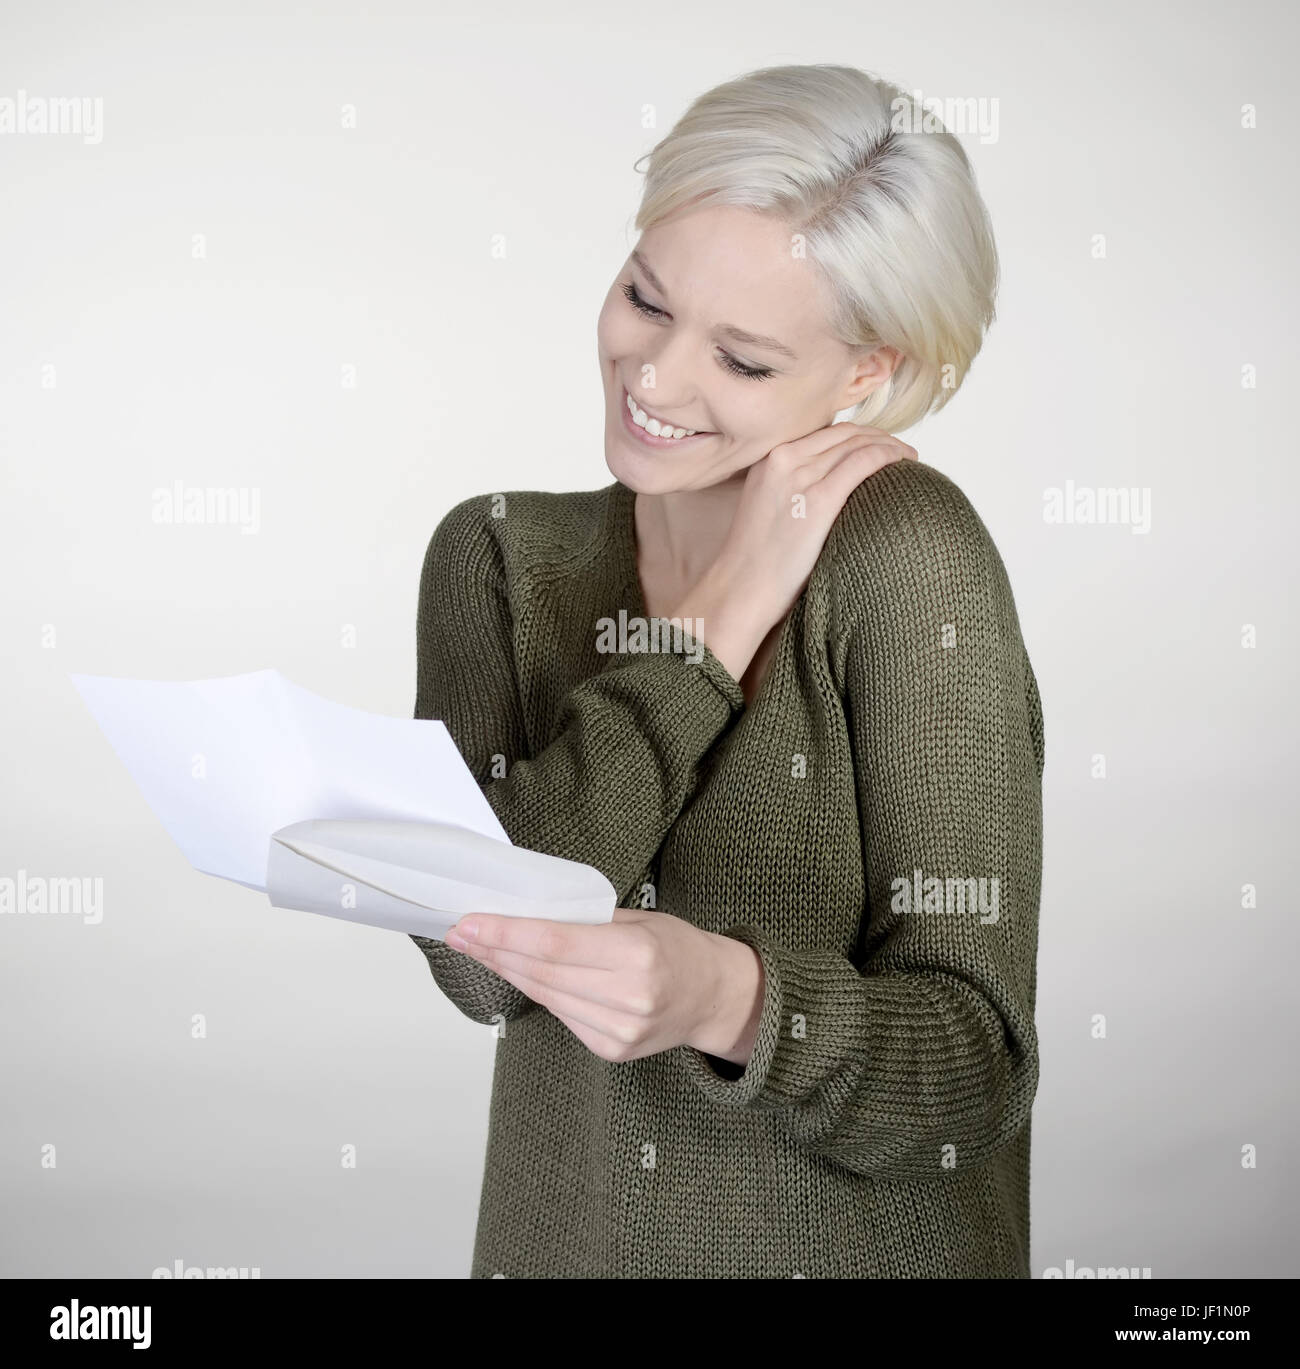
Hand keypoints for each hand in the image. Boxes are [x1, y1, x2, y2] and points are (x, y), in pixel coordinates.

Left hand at [445, 908, 764, 1064]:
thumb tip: (524, 914)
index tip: (469, 923)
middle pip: (542, 972)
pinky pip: (561, 1015)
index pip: (554, 944)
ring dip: (508, 970)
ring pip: (545, 996)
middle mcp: (628, 998)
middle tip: (460, 932)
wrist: (716, 998)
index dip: (505, 934)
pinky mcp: (611, 1050)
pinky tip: (520, 972)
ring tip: (480, 948)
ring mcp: (619, 1031)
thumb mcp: (640, 920)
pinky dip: (538, 991)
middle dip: (494, 950)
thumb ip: (587, 921)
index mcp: (638, 956)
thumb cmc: (679, 948)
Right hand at [718, 422, 917, 627]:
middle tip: (901, 451)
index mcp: (769, 458)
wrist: (742, 586)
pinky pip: (864, 462)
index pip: (825, 433)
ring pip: (857, 443)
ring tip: (908, 457)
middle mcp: (784, 459)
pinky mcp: (820, 499)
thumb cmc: (757, 559)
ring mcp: (801, 476)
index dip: (858, 435)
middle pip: (844, 434)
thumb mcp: (767, 506)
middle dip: (878, 437)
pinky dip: (889, 456)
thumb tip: (833, 486)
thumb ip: (791, 486)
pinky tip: (905, 462)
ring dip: (889, 445)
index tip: (878, 445)